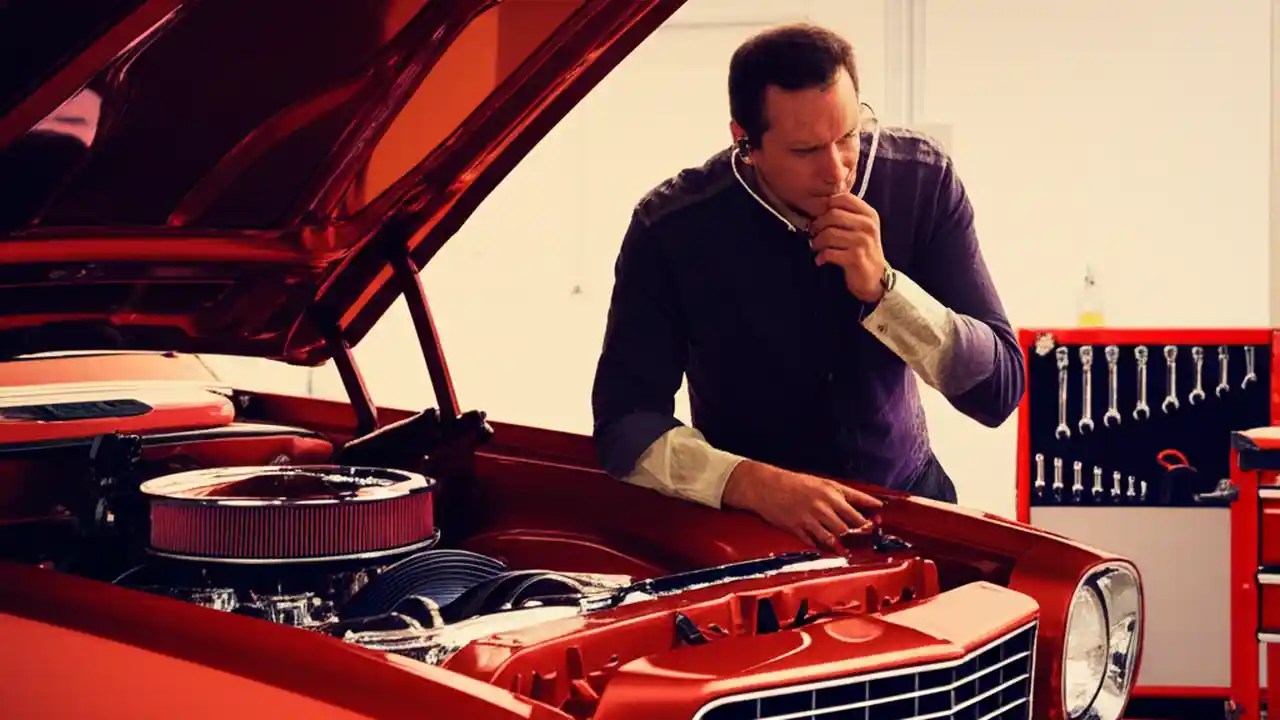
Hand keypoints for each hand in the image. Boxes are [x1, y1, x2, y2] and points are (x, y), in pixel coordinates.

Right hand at [721, 460, 882, 550]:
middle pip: (849, 525)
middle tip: (867, 541)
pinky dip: (823, 546)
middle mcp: (822, 505)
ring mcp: (810, 518)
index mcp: (830, 492)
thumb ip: (846, 494)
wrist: (766, 486)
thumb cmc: (796, 484)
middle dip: (860, 534)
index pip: (857, 508)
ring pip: (834, 536)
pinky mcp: (797, 529)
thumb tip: (872, 504)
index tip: (878, 524)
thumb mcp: (823, 483)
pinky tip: (830, 549)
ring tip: (851, 549)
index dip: (869, 518)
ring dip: (844, 544)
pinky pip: (815, 542)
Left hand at [809, 193, 885, 302]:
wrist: (874, 277)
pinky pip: (829, 252)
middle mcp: (868, 226)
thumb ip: (846, 215)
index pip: (844, 198)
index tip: (821, 216)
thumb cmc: (862, 249)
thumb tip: (819, 205)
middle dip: (818, 224)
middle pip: (833, 214)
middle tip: (814, 233)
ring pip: (829, 234)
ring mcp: (863, 242)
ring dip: (817, 242)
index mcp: (869, 215)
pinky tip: (821, 260)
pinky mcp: (856, 258)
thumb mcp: (860, 228)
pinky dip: (821, 256)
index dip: (827, 205)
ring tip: (816, 246)